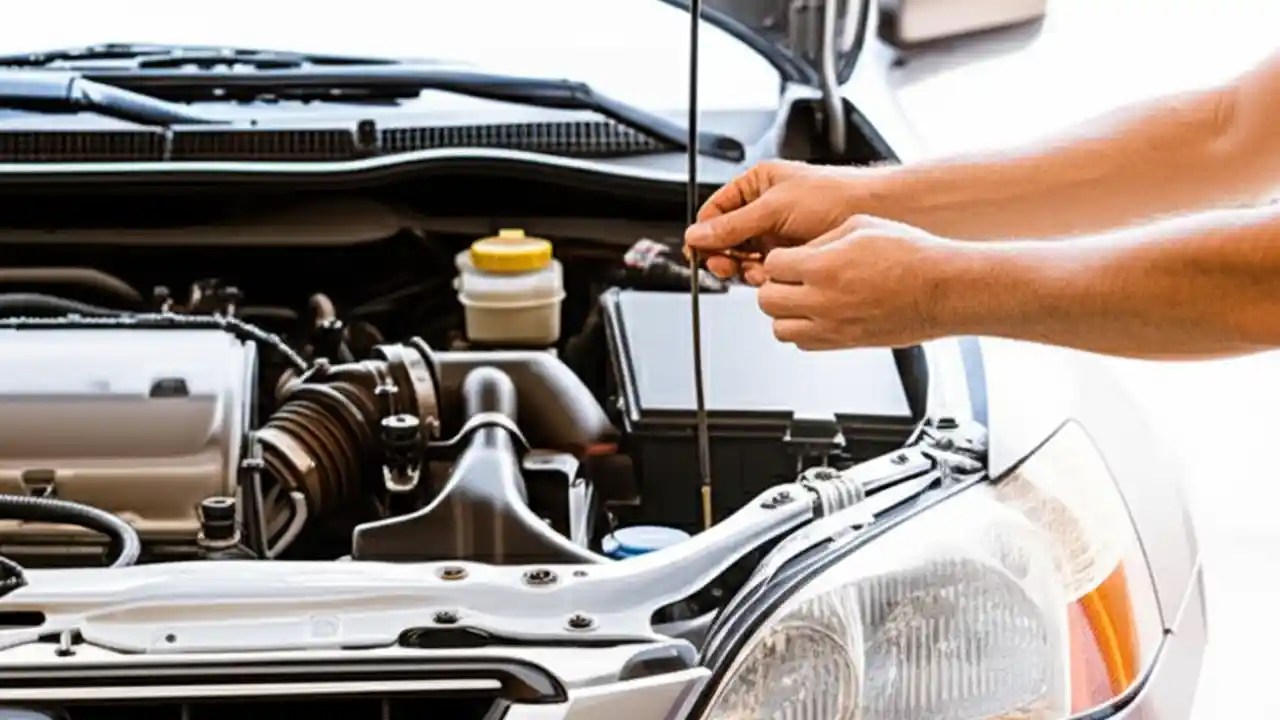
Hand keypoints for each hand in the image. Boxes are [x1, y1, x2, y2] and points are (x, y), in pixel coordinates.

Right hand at [683, 160, 882, 284]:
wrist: (876, 213)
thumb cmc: (834, 196)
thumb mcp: (775, 207)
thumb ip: (734, 225)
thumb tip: (698, 235)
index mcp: (757, 185)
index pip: (716, 211)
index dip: (705, 232)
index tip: (698, 250)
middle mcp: (765, 209)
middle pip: (726, 238)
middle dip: (723, 254)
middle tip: (723, 266)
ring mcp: (778, 234)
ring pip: (744, 258)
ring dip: (744, 268)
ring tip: (753, 271)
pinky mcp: (791, 255)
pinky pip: (765, 270)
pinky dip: (763, 277)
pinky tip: (770, 276)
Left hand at [755, 214, 966, 349]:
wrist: (942, 289)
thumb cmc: (912, 255)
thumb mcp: (860, 226)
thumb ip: (821, 239)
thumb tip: (801, 250)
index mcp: (823, 267)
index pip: (771, 265)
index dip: (779, 259)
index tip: (789, 258)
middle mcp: (822, 301)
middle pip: (767, 300)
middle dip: (774, 286)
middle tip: (789, 279)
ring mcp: (832, 327)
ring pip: (779, 329)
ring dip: (784, 313)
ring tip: (801, 299)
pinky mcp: (845, 344)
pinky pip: (803, 344)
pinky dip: (803, 331)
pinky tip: (818, 315)